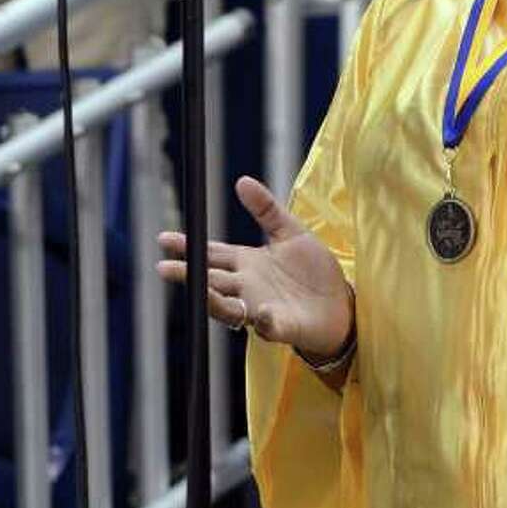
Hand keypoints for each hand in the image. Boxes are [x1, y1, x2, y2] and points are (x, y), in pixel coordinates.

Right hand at [158, 174, 353, 357]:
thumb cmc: (312, 271)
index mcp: (248, 263)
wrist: (341, 304)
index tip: (165, 239)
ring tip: (202, 288)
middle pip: (211, 281)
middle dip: (188, 275)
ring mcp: (262, 308)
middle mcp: (248, 287)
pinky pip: (270, 326)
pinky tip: (262, 314)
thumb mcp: (290, 232)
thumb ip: (267, 210)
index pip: (212, 254)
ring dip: (214, 300)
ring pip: (228, 308)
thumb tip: (242, 181)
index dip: (189, 247)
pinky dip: (265, 321)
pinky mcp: (284, 326)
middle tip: (165, 268)